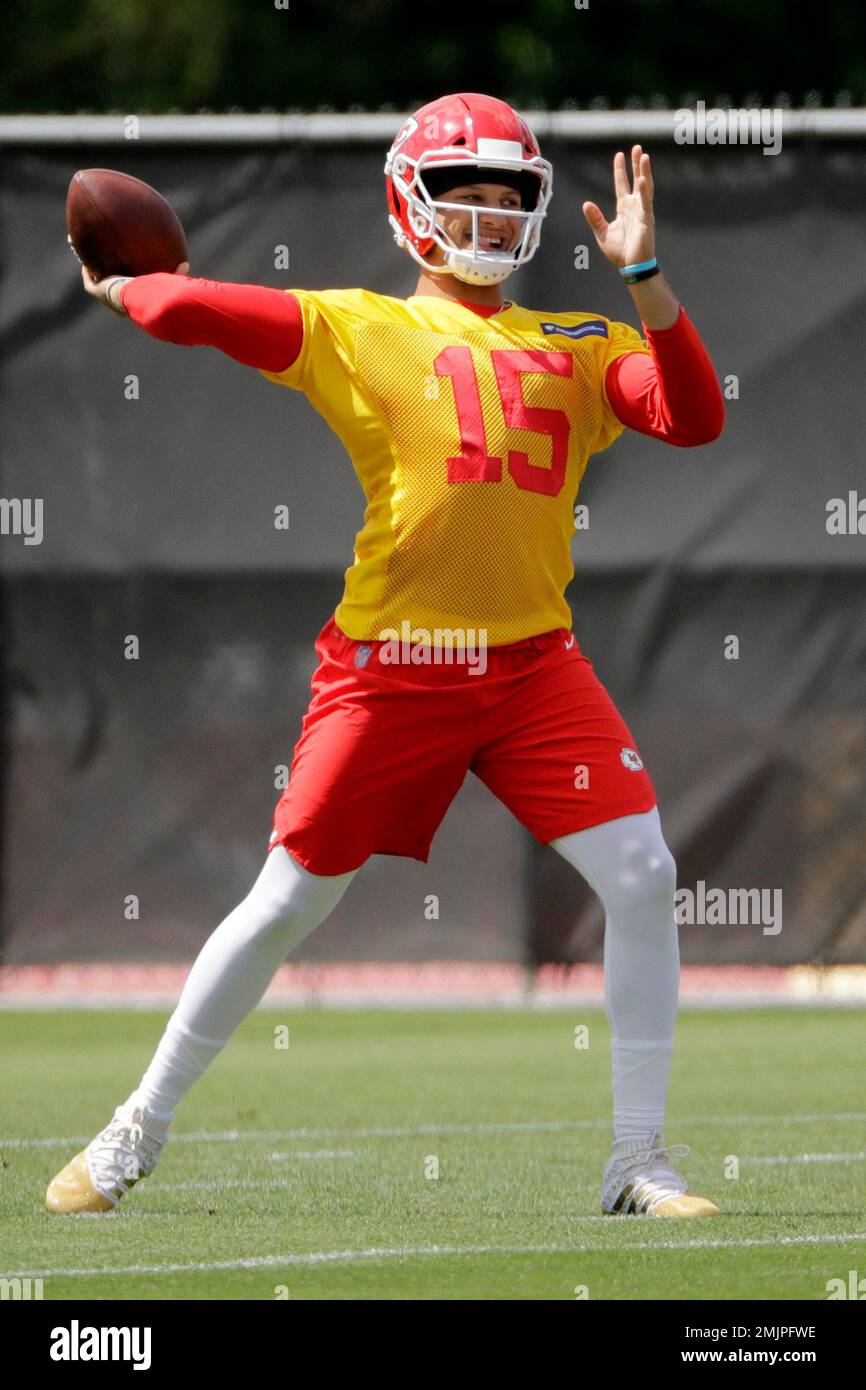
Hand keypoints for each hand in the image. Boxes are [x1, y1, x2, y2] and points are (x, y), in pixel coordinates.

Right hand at [81, 260, 189, 314]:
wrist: (138, 298)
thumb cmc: (155, 294)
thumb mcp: (167, 283)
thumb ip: (175, 275)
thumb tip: (186, 264)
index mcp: (134, 304)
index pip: (130, 297)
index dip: (128, 289)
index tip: (129, 280)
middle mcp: (118, 304)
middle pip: (112, 292)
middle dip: (110, 282)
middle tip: (109, 270)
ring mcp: (107, 299)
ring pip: (98, 285)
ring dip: (96, 275)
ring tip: (92, 263)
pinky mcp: (97, 292)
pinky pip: (89, 280)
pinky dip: (87, 270)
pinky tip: (85, 257)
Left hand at [583, 146, 654, 268]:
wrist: (630, 266)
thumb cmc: (619, 252)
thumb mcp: (602, 233)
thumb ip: (595, 218)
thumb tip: (586, 204)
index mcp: (624, 208)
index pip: (622, 184)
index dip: (621, 170)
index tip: (619, 155)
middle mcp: (634, 206)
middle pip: (636, 180)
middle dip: (636, 164)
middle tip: (637, 147)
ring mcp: (642, 211)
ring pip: (644, 187)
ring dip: (644, 171)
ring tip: (644, 156)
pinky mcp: (646, 219)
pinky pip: (646, 202)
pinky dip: (645, 190)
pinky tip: (643, 179)